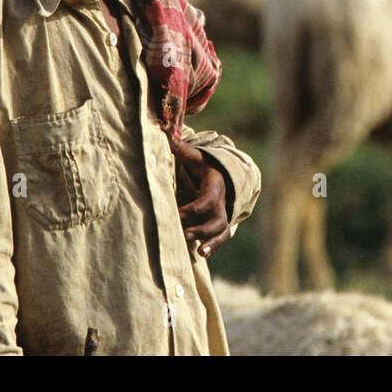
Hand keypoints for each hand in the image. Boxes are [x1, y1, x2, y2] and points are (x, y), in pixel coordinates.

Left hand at [174, 141, 230, 257]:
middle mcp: (222, 201)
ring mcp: (222, 213)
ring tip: (199, 253)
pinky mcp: (219, 223)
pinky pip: (221, 237)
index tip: (175, 214)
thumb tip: (168, 136)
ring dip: (211, 242)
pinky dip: (213, 246)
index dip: (192, 209)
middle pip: (217, 219)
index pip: (207, 200)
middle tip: (183, 234)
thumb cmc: (203, 165)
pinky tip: (201, 255)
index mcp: (215, 184)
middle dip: (202, 229)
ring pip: (222, 231)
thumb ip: (183, 149)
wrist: (220, 173)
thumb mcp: (196, 156)